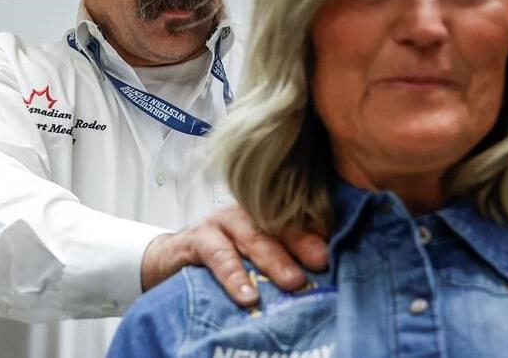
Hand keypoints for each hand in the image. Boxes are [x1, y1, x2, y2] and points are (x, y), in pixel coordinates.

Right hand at [140, 204, 327, 305]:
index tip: (338, 247)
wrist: (169, 260)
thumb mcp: (255, 255)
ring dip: (274, 260)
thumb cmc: (223, 259)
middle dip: (302, 241)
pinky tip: (248, 296)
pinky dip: (234, 277)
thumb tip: (325, 275)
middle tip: (322, 261)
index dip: (318, 228)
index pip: (297, 214)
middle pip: (278, 222)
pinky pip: (218, 256)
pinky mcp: (196, 238)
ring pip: (252, 236)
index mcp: (266, 211)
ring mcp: (220, 221)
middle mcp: (246, 210)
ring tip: (293, 282)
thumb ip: (283, 257)